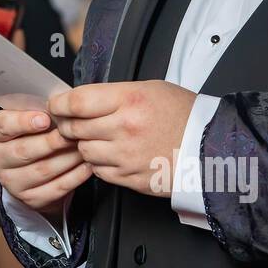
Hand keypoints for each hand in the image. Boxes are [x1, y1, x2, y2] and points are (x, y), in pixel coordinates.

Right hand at [0, 108, 90, 217]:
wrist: (27, 165)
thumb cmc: (28, 130)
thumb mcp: (24, 113)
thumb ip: (35, 107)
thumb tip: (58, 102)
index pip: (2, 127)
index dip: (23, 122)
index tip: (45, 119)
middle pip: (24, 151)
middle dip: (52, 142)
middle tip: (72, 133)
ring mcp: (12, 182)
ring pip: (43, 170)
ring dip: (67, 157)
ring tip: (84, 145)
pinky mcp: (31, 198)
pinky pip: (56, 188)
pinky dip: (75, 176)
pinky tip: (87, 164)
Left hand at [48, 80, 195, 196]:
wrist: (210, 147)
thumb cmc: (182, 114)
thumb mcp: (149, 89)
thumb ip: (113, 94)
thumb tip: (80, 100)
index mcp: (130, 100)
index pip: (76, 102)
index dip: (59, 104)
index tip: (57, 104)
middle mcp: (125, 128)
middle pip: (74, 127)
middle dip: (68, 124)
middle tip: (72, 121)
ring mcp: (126, 156)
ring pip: (83, 150)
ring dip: (84, 144)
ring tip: (98, 137)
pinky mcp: (130, 178)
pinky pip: (98, 170)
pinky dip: (98, 163)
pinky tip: (111, 153)